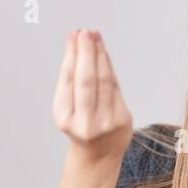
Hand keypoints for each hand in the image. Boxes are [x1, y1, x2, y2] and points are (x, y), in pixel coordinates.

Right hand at [52, 29, 132, 162]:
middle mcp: (86, 122)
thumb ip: (72, 80)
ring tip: (94, 37)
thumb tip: (76, 44)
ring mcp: (106, 122)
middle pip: (87, 79)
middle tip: (85, 32)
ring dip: (100, 55)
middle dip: (86, 52)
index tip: (73, 35)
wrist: (98, 155)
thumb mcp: (67, 107)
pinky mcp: (122, 120)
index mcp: (65, 118)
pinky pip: (115, 87)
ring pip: (104, 81)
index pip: (69, 80)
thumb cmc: (80, 125)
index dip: (72, 55)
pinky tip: (103, 54)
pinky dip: (108, 68)